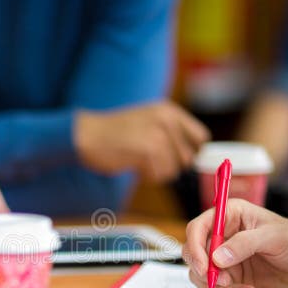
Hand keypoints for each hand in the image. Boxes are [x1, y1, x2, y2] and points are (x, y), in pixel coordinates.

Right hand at [74, 101, 209, 181]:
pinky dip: (147, 176)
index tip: (176, 159)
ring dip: (156, 171)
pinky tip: (132, 164)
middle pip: (188, 158)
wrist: (87, 135)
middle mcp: (167, 119)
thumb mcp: (147, 122)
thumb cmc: (114, 133)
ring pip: (173, 170)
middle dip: (170, 165)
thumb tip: (195, 158)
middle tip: (148, 159)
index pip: (201, 137)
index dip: (191, 152)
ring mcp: (158, 134)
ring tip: (138, 160)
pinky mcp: (148, 150)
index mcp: (169, 111)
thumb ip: (171, 134)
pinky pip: (158, 175)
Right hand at [183, 199, 287, 287]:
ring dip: (215, 287)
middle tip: (220, 283)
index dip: (195, 247)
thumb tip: (217, 258)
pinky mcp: (233, 277)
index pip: (198, 228)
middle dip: (203, 271)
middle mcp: (223, 236)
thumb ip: (245, 244)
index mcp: (230, 216)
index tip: (204, 266)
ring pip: (202, 274)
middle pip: (194, 254)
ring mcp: (225, 259)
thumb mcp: (274, 237)